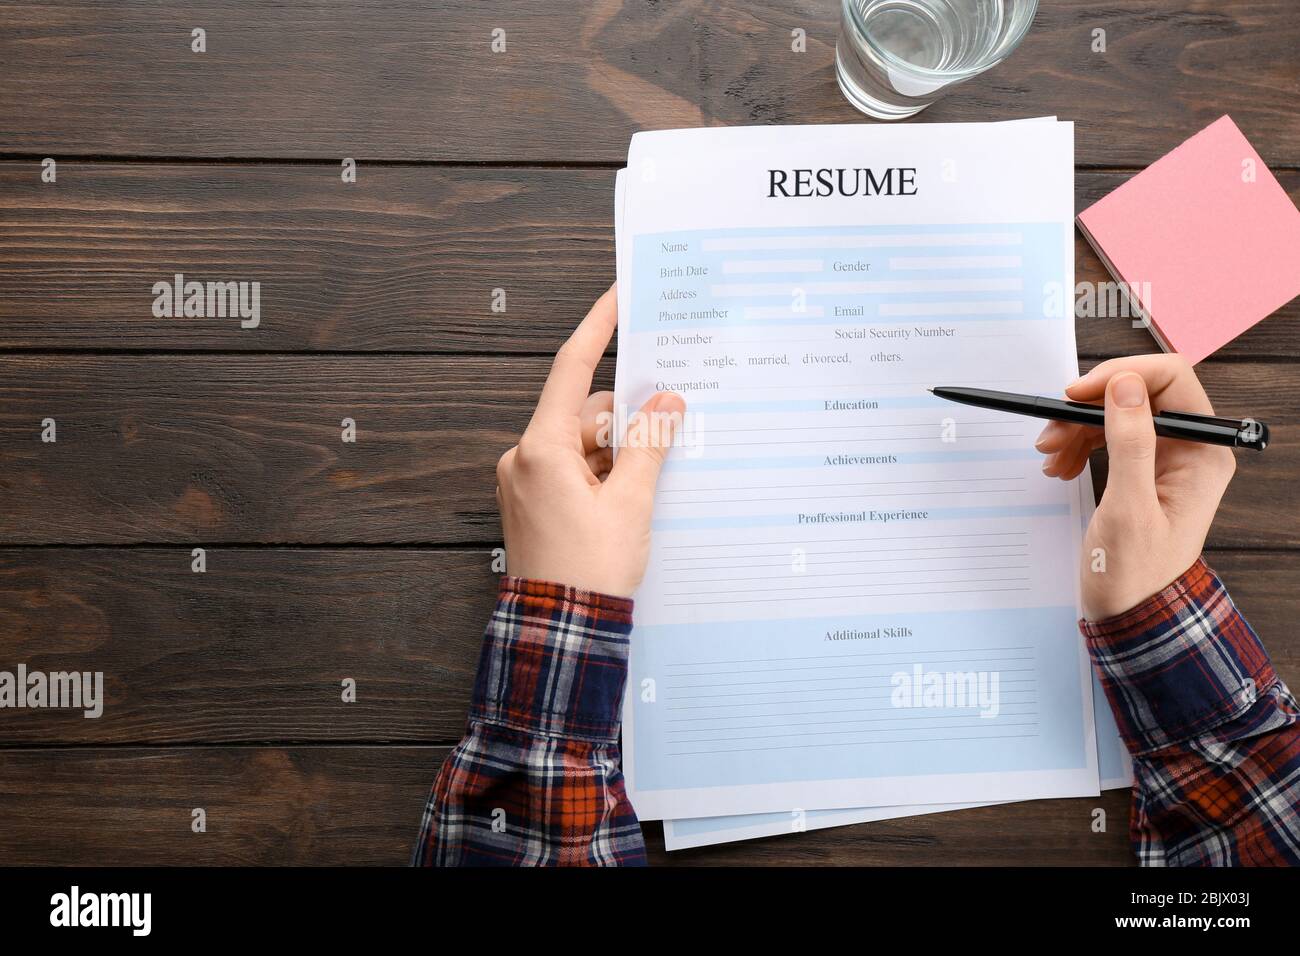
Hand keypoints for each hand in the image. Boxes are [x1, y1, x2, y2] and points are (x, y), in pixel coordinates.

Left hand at [495, 285, 684, 597]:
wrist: (560, 632)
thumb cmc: (590, 571)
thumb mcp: (631, 503)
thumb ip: (650, 445)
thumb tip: (668, 401)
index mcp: (541, 448)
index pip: (572, 369)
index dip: (598, 328)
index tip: (617, 296)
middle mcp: (524, 458)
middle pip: (585, 412)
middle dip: (626, 422)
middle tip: (669, 436)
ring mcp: (526, 482)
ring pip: (583, 443)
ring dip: (618, 454)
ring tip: (646, 490)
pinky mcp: (533, 503)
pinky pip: (574, 469)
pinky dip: (604, 474)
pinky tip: (630, 501)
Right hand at [1035, 354, 1235, 619]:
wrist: (1130, 616)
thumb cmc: (1135, 574)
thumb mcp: (1128, 507)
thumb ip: (1130, 442)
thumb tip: (1125, 384)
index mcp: (1202, 452)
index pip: (1169, 380)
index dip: (1120, 377)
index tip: (1077, 395)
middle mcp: (1190, 449)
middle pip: (1137, 395)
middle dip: (1089, 407)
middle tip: (1052, 431)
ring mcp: (1166, 460)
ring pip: (1117, 415)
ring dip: (1077, 428)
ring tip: (1050, 455)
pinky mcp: (1144, 472)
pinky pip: (1109, 439)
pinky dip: (1079, 444)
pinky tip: (1060, 465)